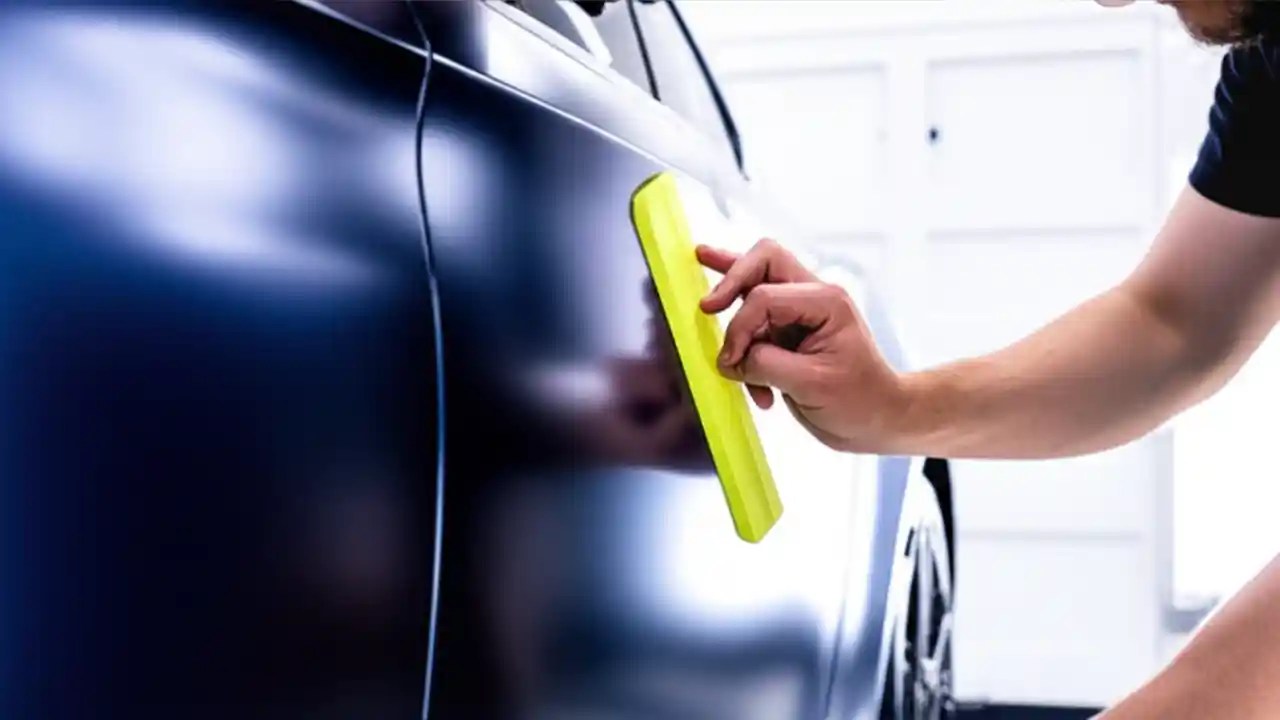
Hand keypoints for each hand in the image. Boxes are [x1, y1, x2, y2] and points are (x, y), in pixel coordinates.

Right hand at [697, 239, 905, 451]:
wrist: (880, 421)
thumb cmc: (860, 401)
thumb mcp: (811, 385)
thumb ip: (765, 364)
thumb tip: (731, 359)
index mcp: (825, 301)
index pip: (764, 296)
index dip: (739, 328)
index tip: (732, 361)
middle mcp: (812, 298)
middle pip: (764, 260)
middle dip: (731, 276)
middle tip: (706, 304)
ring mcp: (799, 314)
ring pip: (754, 288)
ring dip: (733, 316)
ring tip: (711, 318)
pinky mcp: (789, 335)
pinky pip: (755, 328)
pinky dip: (745, 352)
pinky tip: (755, 390)